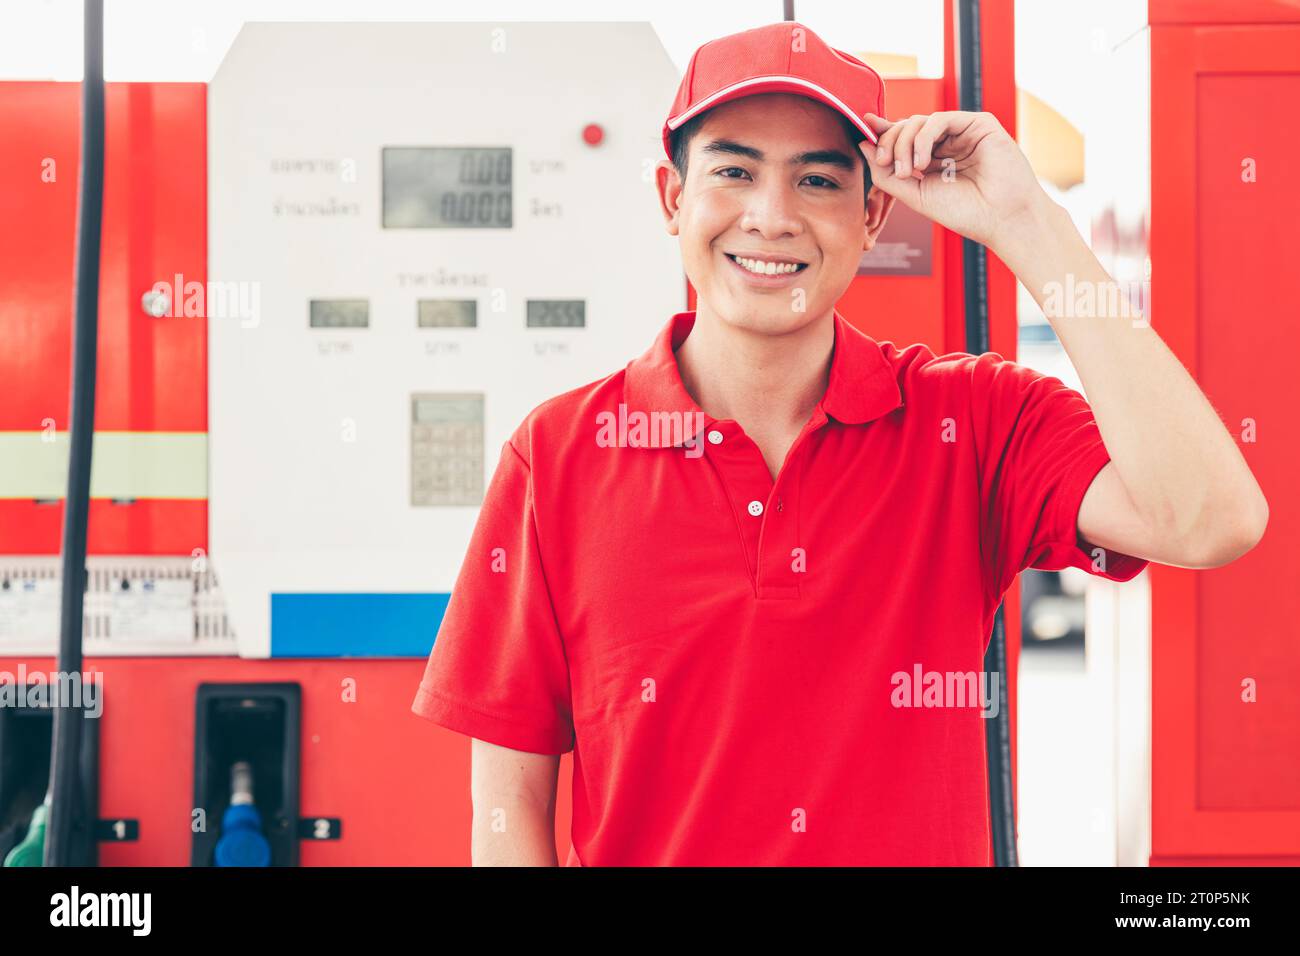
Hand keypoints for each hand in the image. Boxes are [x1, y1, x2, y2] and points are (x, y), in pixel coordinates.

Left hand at [859, 110, 1049, 250]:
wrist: (1002, 219)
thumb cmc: (966, 213)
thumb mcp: (915, 195)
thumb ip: (887, 173)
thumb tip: (862, 144)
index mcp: (933, 159)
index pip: (902, 138)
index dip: (882, 133)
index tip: (863, 132)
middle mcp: (946, 143)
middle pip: (905, 127)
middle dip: (889, 144)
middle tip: (888, 166)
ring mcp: (962, 132)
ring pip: (919, 121)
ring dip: (904, 144)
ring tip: (909, 172)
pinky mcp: (978, 124)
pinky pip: (940, 119)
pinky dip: (923, 138)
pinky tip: (923, 162)